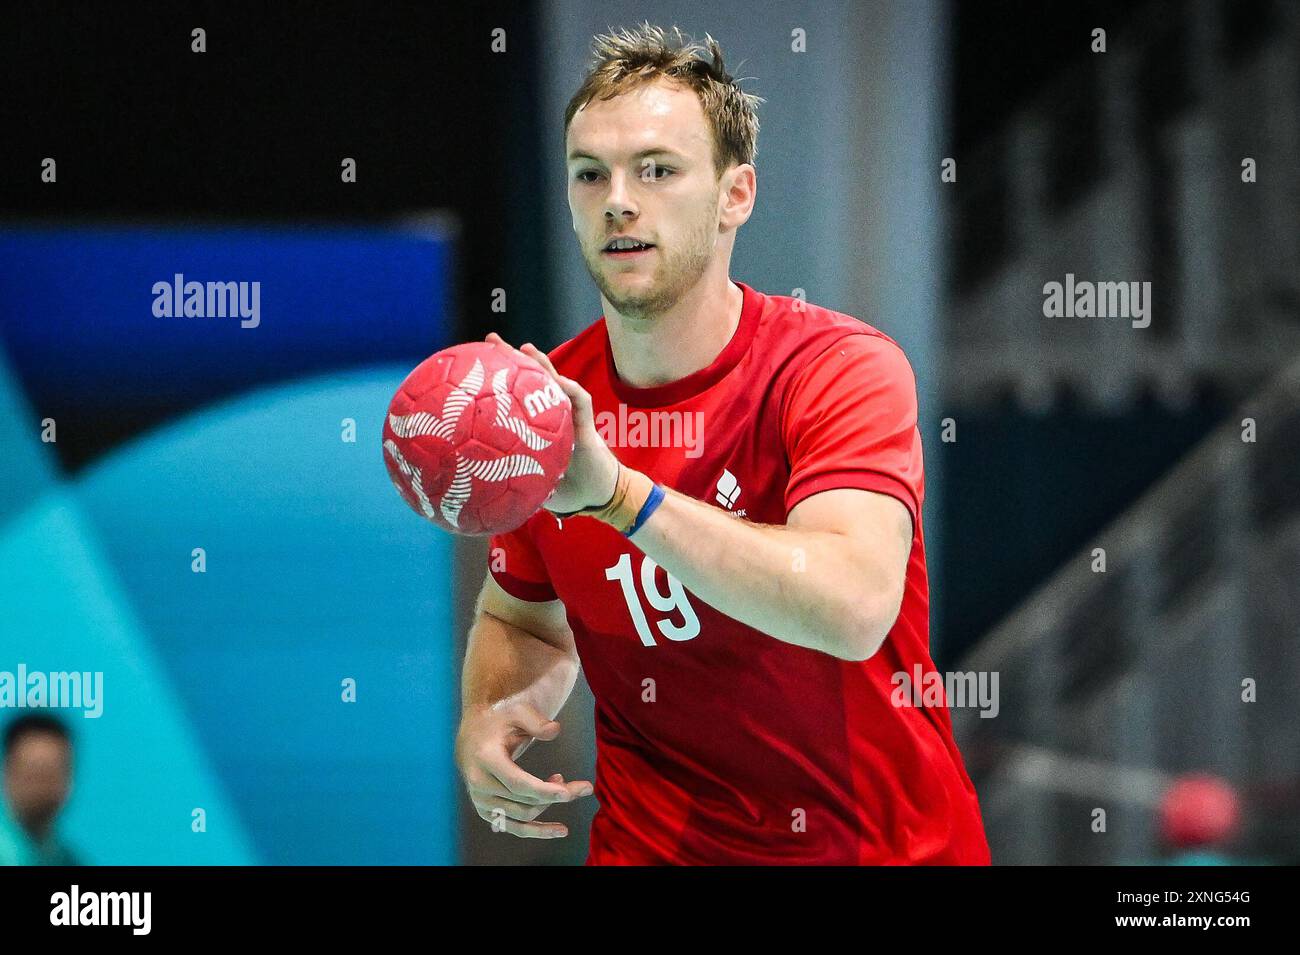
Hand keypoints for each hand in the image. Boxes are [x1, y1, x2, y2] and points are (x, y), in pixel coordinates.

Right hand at [455, 698, 593, 838]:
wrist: (474, 734)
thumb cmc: (499, 719)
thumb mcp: (517, 712)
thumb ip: (536, 721)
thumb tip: (555, 730)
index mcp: (485, 759)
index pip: (517, 783)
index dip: (544, 791)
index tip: (568, 793)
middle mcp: (479, 783)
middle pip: (524, 800)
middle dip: (556, 796)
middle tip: (584, 787)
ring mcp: (481, 800)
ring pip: (522, 816)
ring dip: (548, 805)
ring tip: (565, 786)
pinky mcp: (486, 810)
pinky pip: (513, 827)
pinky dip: (536, 831)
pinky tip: (559, 830)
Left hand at [486, 333, 618, 514]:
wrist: (598, 497)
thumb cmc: (565, 491)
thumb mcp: (528, 487)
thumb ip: (507, 482)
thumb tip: (473, 490)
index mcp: (535, 427)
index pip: (513, 396)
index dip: (495, 380)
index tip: (472, 365)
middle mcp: (551, 416)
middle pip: (531, 380)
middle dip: (512, 358)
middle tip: (490, 340)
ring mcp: (570, 417)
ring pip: (556, 382)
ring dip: (543, 364)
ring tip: (525, 348)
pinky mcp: (587, 424)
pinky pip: (581, 401)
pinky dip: (570, 389)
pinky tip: (558, 380)